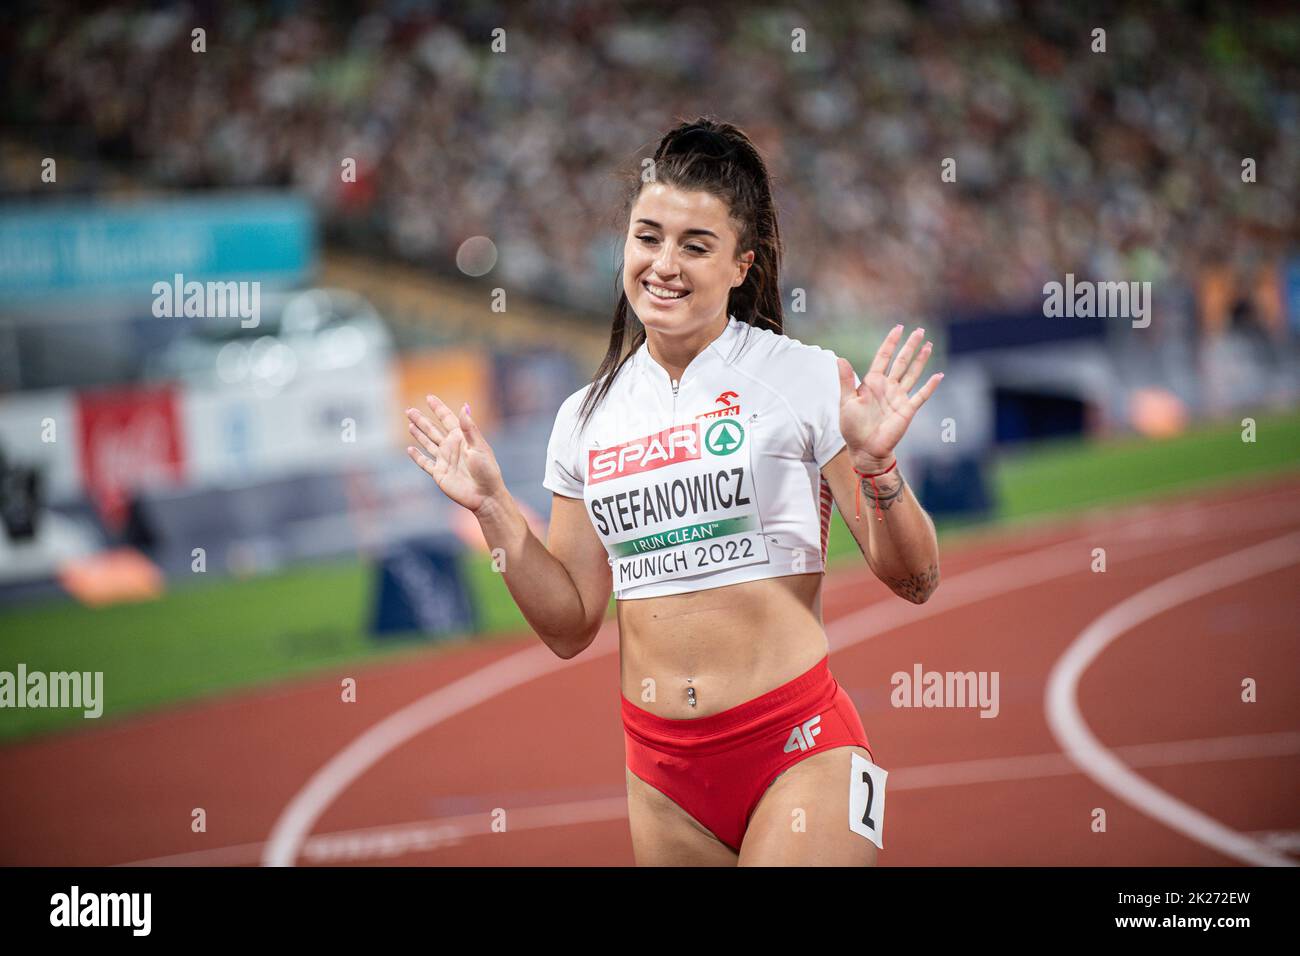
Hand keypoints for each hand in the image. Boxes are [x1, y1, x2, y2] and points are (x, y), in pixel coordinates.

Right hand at [405, 395, 505, 514]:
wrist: (485, 495)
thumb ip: (469, 428)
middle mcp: (452, 447)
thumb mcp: (479, 447)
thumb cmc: (487, 470)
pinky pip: (425, 463)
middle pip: (433, 429)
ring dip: (418, 433)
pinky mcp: (439, 474)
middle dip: (421, 419)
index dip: (438, 408)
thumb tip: (465, 406)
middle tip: (409, 410)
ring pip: (427, 443)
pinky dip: (417, 456)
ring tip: (409, 423)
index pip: (447, 419)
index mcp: (462, 438)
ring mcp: (445, 460)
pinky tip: (410, 449)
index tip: (429, 397)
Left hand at [837, 325, 942, 471]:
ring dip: (921, 360)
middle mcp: (888, 387)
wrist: (865, 449)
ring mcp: (899, 397)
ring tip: (928, 344)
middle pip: (901, 361)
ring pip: (912, 373)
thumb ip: (845, 380)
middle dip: (910, 346)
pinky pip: (921, 395)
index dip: (890, 342)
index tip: (898, 328)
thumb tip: (840, 358)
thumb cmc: (852, 427)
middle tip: (919, 330)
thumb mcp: (846, 402)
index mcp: (872, 382)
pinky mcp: (908, 410)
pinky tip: (939, 375)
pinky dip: (930, 385)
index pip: (883, 357)